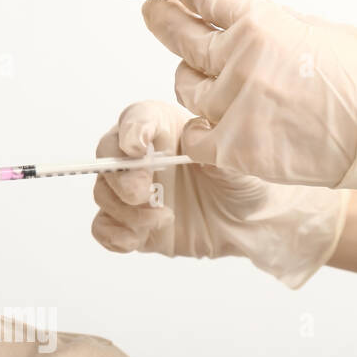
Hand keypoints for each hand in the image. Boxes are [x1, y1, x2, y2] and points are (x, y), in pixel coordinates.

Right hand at [91, 100, 347, 288]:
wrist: (252, 225)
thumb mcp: (241, 165)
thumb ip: (217, 151)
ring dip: (125, 210)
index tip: (137, 148)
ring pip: (104, 193)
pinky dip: (114, 235)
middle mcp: (141, 157)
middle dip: (120, 176)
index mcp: (165, 128)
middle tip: (141, 193)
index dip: (131, 131)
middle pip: (107, 156)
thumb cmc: (246, 184)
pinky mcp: (129, 221)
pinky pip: (103, 227)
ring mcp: (131, 190)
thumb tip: (195, 140)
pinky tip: (139, 238)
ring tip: (164, 219)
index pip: (136, 118)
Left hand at [144, 0, 356, 188]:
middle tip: (154, 9)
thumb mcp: (323, 33)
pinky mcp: (233, 146)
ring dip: (195, 79)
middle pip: (181, 36)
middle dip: (164, 19)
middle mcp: (239, 62)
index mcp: (263, 25)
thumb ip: (276, 24)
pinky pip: (193, 135)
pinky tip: (209, 126)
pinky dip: (199, 131)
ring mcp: (232, 105)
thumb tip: (240, 17)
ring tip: (213, 80)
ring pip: (186, 84)